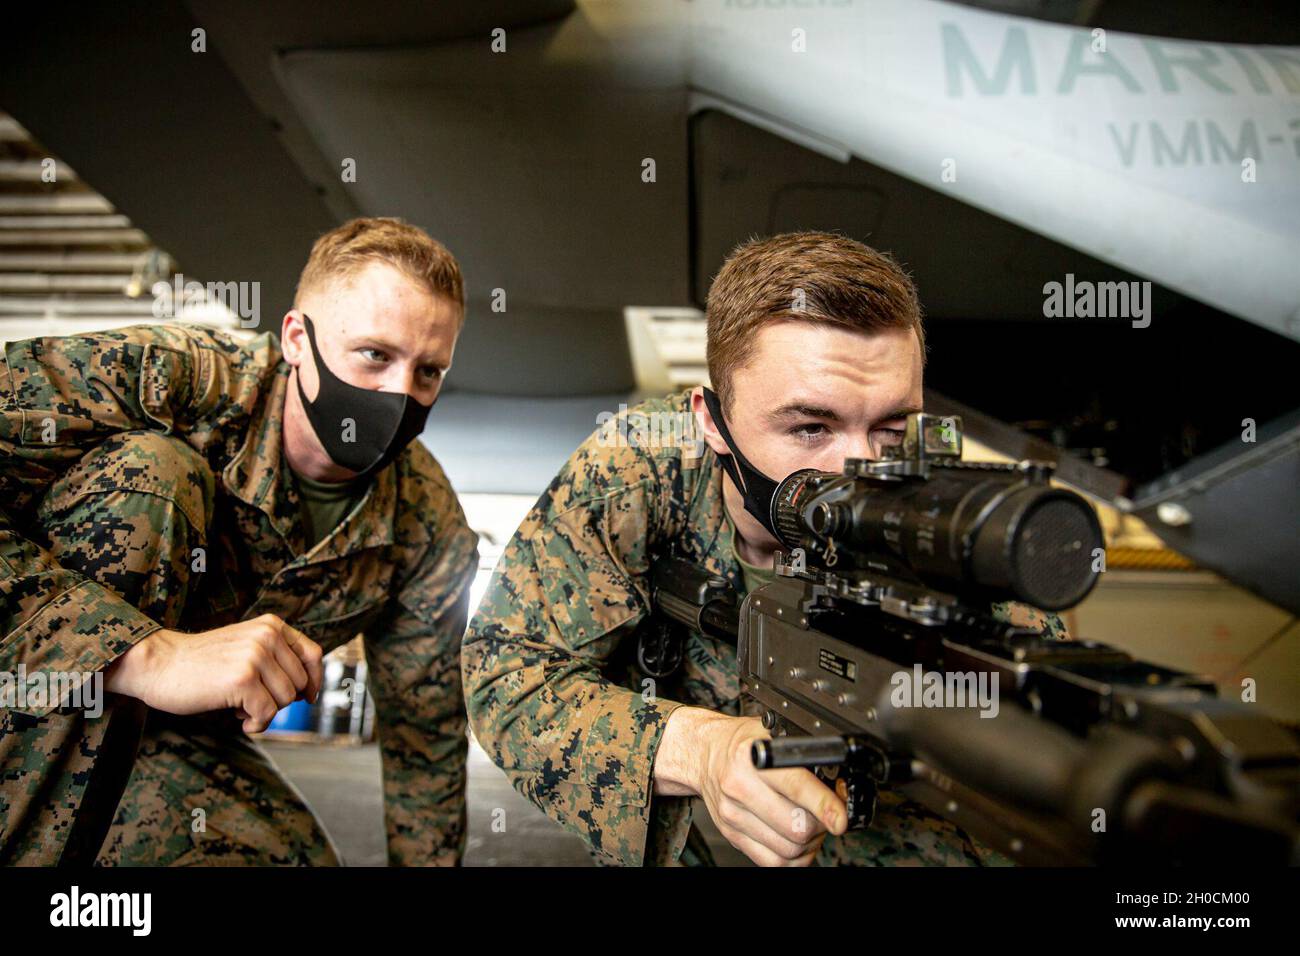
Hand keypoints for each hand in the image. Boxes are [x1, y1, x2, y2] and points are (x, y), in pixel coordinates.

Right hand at [105, 614, 323, 732]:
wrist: (158, 664)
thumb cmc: (200, 663)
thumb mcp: (245, 647)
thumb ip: (275, 658)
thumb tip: (309, 691)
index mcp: (271, 625)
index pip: (313, 654)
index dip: (314, 680)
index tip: (308, 698)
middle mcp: (268, 636)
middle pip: (299, 683)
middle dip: (279, 700)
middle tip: (250, 701)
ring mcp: (256, 656)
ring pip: (285, 700)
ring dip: (265, 711)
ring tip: (239, 705)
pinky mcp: (243, 679)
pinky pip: (267, 714)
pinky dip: (256, 724)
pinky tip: (239, 720)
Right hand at [655, 708, 847, 865]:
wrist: (705, 752)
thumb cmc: (744, 742)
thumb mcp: (775, 732)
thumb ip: (806, 756)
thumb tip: (840, 785)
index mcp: (753, 757)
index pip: (795, 786)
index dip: (824, 805)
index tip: (840, 819)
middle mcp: (740, 787)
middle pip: (796, 827)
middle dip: (822, 825)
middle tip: (828, 813)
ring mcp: (734, 815)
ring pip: (788, 851)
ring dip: (810, 844)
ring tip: (811, 825)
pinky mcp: (733, 835)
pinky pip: (772, 863)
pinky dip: (793, 858)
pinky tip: (796, 841)